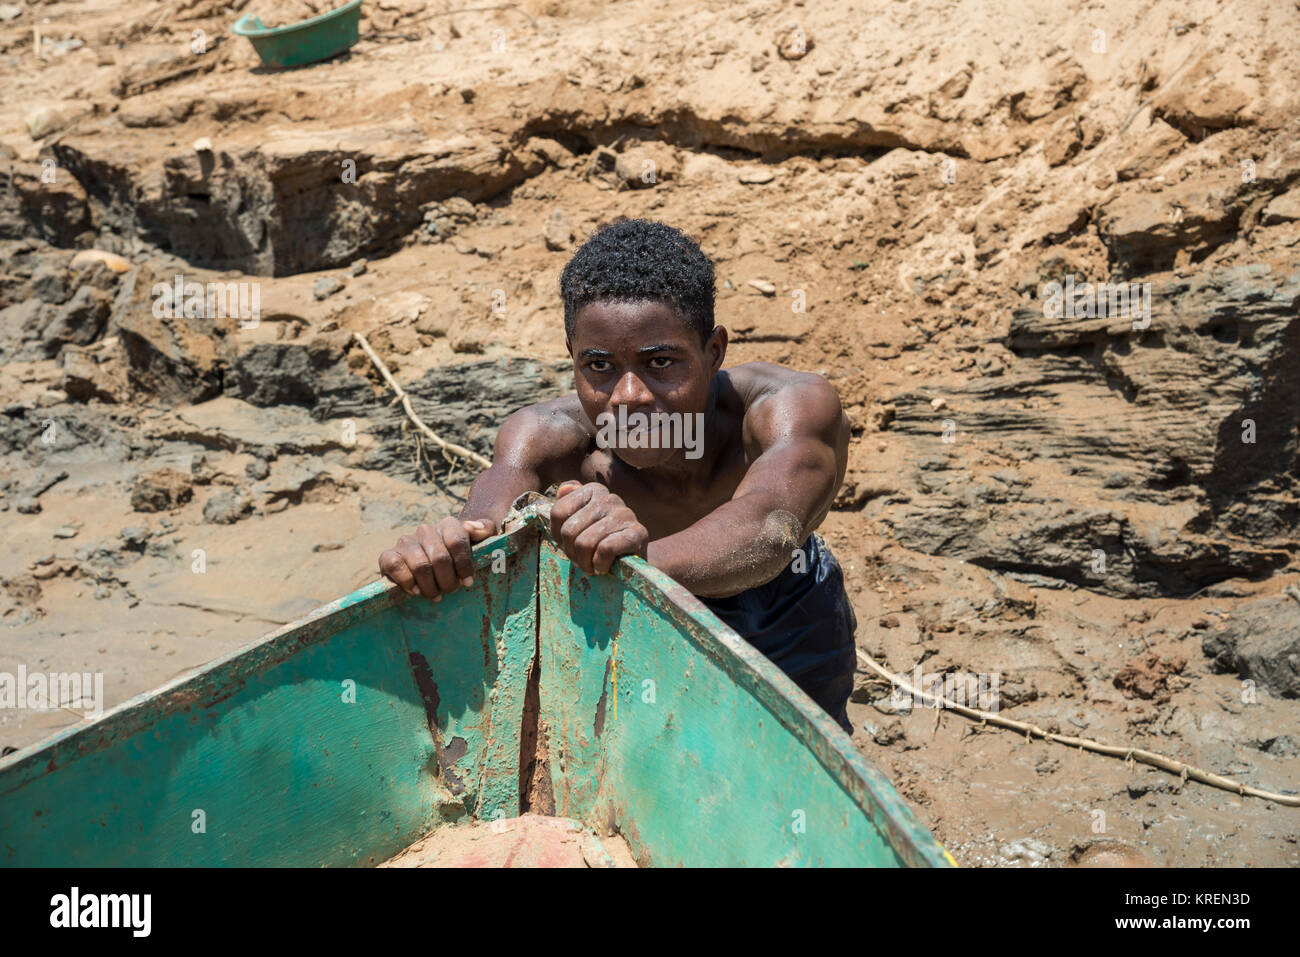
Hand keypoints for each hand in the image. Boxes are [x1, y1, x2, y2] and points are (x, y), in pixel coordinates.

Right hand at [378, 516, 498, 598]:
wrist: (431, 565)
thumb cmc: (459, 557)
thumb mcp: (479, 542)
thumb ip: (485, 529)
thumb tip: (471, 527)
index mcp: (448, 525)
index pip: (457, 541)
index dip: (463, 565)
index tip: (467, 582)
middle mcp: (426, 530)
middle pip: (440, 558)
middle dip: (448, 581)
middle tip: (450, 590)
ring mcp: (406, 542)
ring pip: (420, 566)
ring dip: (430, 586)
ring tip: (436, 595)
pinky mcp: (389, 556)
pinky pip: (396, 567)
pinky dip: (408, 583)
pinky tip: (416, 591)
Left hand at [549, 481, 647, 574]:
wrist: (631, 566)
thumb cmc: (599, 544)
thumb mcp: (579, 525)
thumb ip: (567, 504)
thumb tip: (563, 489)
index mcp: (593, 490)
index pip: (558, 512)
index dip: (558, 536)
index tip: (571, 544)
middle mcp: (610, 498)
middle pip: (569, 530)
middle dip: (572, 552)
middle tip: (582, 560)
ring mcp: (625, 514)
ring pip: (585, 543)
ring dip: (585, 563)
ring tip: (593, 565)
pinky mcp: (638, 533)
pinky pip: (605, 550)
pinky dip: (600, 564)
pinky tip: (605, 567)